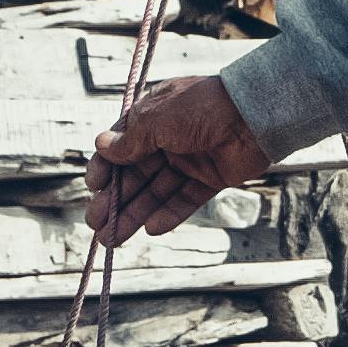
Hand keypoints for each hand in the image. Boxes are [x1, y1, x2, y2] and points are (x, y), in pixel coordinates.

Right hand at [88, 70, 271, 243]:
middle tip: (95, 223)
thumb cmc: (202, 108)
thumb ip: (130, 139)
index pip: (121, 146)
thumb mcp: (157, 119)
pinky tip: (151, 229)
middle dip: (114, 200)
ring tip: (112, 238)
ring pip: (156, 192)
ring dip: (134, 214)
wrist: (254, 113)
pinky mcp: (210, 179)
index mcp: (153, 118)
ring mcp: (190, 161)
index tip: (93, 186)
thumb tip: (101, 147)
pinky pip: (184, 200)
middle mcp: (168, 140)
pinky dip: (169, 215)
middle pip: (135, 175)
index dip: (106, 167)